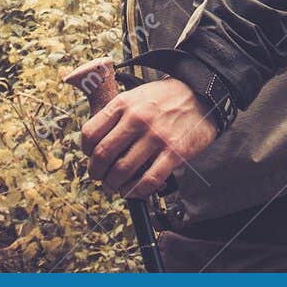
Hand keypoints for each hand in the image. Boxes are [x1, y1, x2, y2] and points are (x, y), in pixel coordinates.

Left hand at [80, 77, 219, 199]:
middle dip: (96, 172)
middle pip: (102, 155)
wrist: (201, 95)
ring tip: (115, 185)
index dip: (85, 151)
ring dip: (113, 184)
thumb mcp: (136, 95)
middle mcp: (137, 119)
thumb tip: (96, 142)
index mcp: (124, 103)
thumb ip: (116, 114)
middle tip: (100, 176)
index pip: (90, 133)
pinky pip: (148, 181)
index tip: (90, 156)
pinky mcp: (174, 153)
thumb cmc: (166, 98)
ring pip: (121, 171)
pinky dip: (136, 191)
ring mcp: (156, 136)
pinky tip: (133, 190)